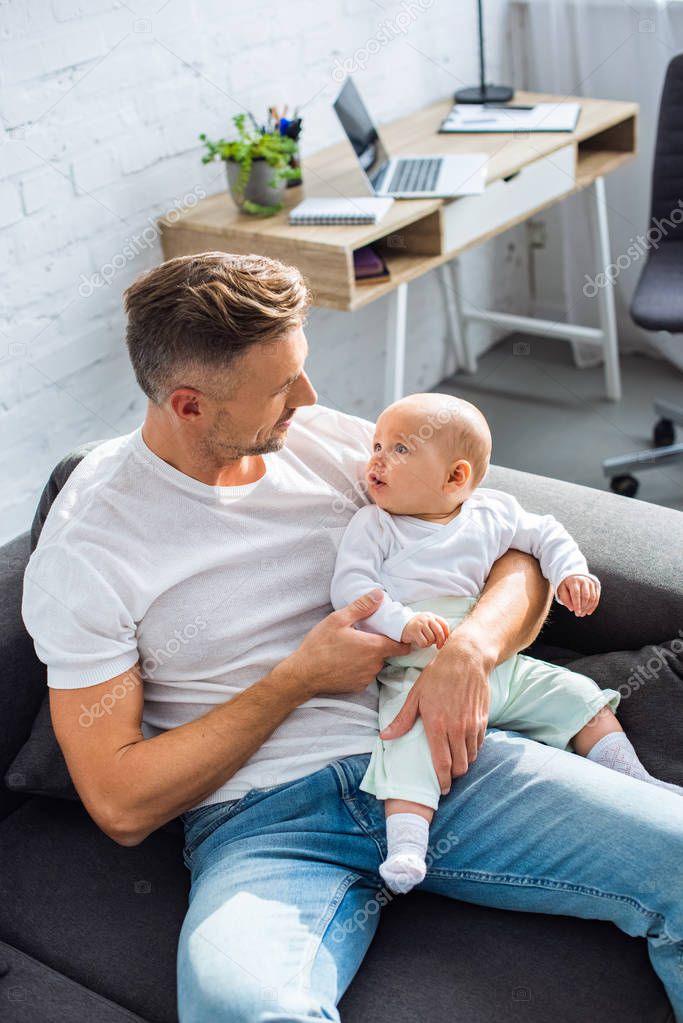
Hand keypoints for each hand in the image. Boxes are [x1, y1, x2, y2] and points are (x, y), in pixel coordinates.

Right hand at [286, 589, 409, 698]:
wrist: (303, 674)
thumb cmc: (320, 645)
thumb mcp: (338, 619)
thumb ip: (362, 607)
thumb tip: (379, 594)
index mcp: (374, 647)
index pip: (402, 646)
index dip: (403, 639)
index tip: (397, 633)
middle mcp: (374, 665)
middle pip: (386, 653)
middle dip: (378, 644)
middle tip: (363, 636)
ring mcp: (366, 678)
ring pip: (375, 664)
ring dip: (368, 657)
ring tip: (350, 649)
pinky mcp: (358, 687)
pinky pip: (365, 674)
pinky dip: (359, 668)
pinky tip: (345, 661)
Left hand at [379, 631, 491, 793]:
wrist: (467, 658)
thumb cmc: (437, 675)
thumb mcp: (415, 695)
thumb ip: (402, 720)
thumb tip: (385, 738)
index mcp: (437, 725)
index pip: (441, 764)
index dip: (442, 781)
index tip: (441, 789)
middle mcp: (456, 728)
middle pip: (459, 766)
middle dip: (453, 775)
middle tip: (446, 776)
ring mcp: (472, 725)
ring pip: (471, 757)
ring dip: (464, 763)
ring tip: (455, 761)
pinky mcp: (483, 720)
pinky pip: (479, 744)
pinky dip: (473, 749)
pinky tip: (465, 745)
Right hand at [401, 613, 449, 648]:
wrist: (401, 623)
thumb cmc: (417, 625)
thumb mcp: (427, 622)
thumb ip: (436, 626)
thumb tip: (446, 638)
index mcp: (432, 616)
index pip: (444, 625)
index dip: (447, 634)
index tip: (445, 641)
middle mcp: (427, 619)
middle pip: (439, 632)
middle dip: (441, 641)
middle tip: (438, 646)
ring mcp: (420, 624)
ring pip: (431, 639)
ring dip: (429, 643)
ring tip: (425, 641)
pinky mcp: (414, 631)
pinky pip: (424, 642)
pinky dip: (423, 645)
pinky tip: (420, 642)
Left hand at [557, 575, 599, 616]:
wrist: (573, 575)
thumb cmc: (566, 585)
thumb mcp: (561, 590)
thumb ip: (565, 599)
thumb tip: (572, 608)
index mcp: (573, 581)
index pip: (576, 594)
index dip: (577, 605)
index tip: (577, 613)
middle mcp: (583, 580)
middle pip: (586, 596)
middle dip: (583, 607)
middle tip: (579, 615)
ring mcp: (591, 582)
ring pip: (592, 597)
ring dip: (588, 608)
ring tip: (583, 614)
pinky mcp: (595, 585)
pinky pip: (596, 597)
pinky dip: (593, 606)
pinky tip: (589, 611)